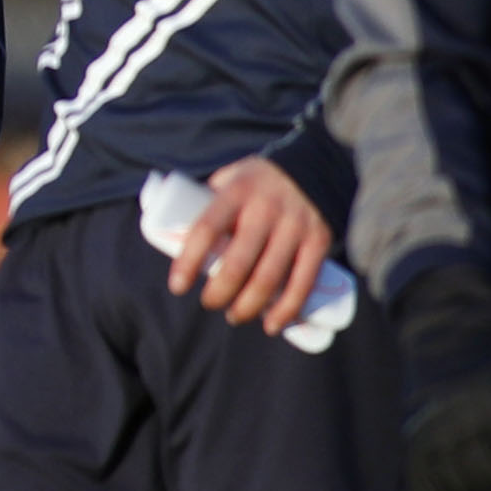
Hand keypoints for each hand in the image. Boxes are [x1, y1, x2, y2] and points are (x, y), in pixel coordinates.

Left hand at [167, 156, 330, 330]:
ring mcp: (296, 226)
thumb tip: (170, 230)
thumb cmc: (256, 181)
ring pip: (269, 277)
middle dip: (219, 292)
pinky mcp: (320, 241)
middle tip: (209, 303)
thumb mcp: (229, 179)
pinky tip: (272, 325)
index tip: (177, 286)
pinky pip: (304, 282)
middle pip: (238, 262)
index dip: (188, 261)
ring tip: (234, 316)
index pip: (206, 229)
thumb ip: (207, 201)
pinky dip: (287, 309)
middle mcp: (266, 208)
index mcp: (236, 191)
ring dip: (249, 306)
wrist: (315, 165)